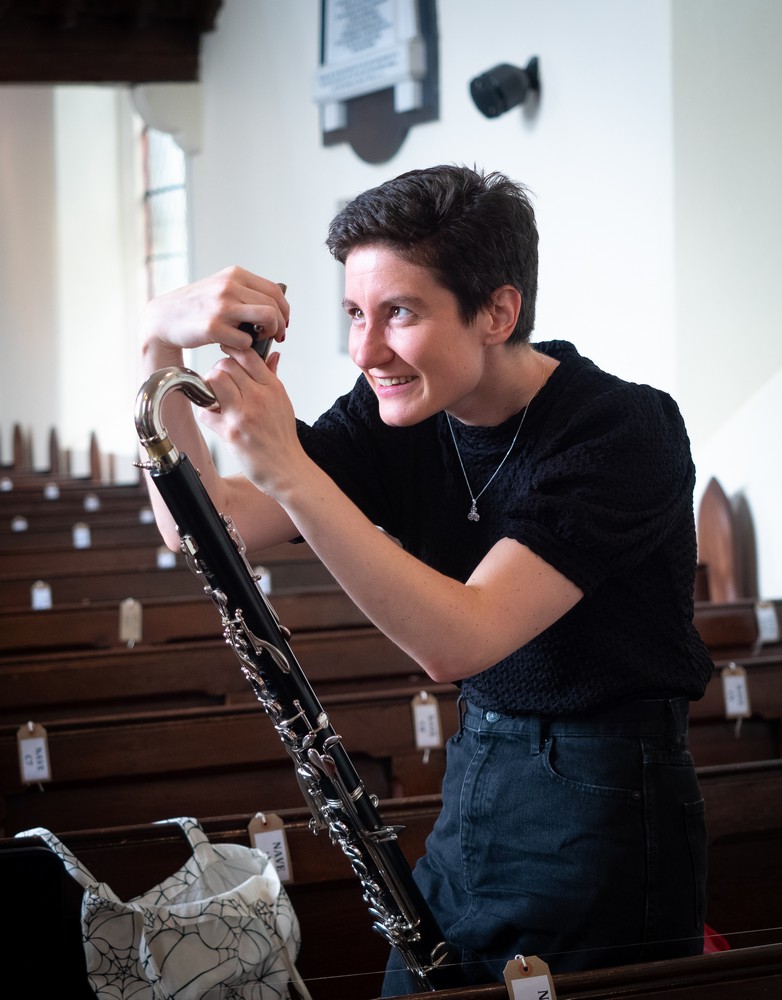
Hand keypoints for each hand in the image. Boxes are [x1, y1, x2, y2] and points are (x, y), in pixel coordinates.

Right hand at [140, 265, 288, 358]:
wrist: (164, 318)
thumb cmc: (195, 307)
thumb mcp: (219, 287)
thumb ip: (244, 291)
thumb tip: (275, 304)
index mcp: (234, 275)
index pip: (274, 290)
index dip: (284, 310)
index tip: (283, 323)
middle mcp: (229, 286)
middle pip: (274, 306)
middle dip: (280, 325)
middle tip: (275, 337)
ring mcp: (221, 306)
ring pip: (267, 318)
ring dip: (268, 334)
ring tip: (257, 339)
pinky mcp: (213, 327)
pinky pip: (246, 341)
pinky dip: (245, 347)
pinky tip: (233, 345)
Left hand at [199, 345, 305, 498]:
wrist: (287, 468)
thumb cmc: (283, 438)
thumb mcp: (283, 403)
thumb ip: (273, 377)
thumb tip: (272, 356)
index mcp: (273, 388)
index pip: (248, 355)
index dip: (232, 350)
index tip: (226, 354)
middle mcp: (259, 398)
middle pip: (226, 365)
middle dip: (218, 372)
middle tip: (219, 384)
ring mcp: (244, 414)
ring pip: (214, 381)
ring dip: (209, 388)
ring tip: (215, 398)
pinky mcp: (231, 432)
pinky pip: (206, 411)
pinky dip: (206, 413)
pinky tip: (216, 418)